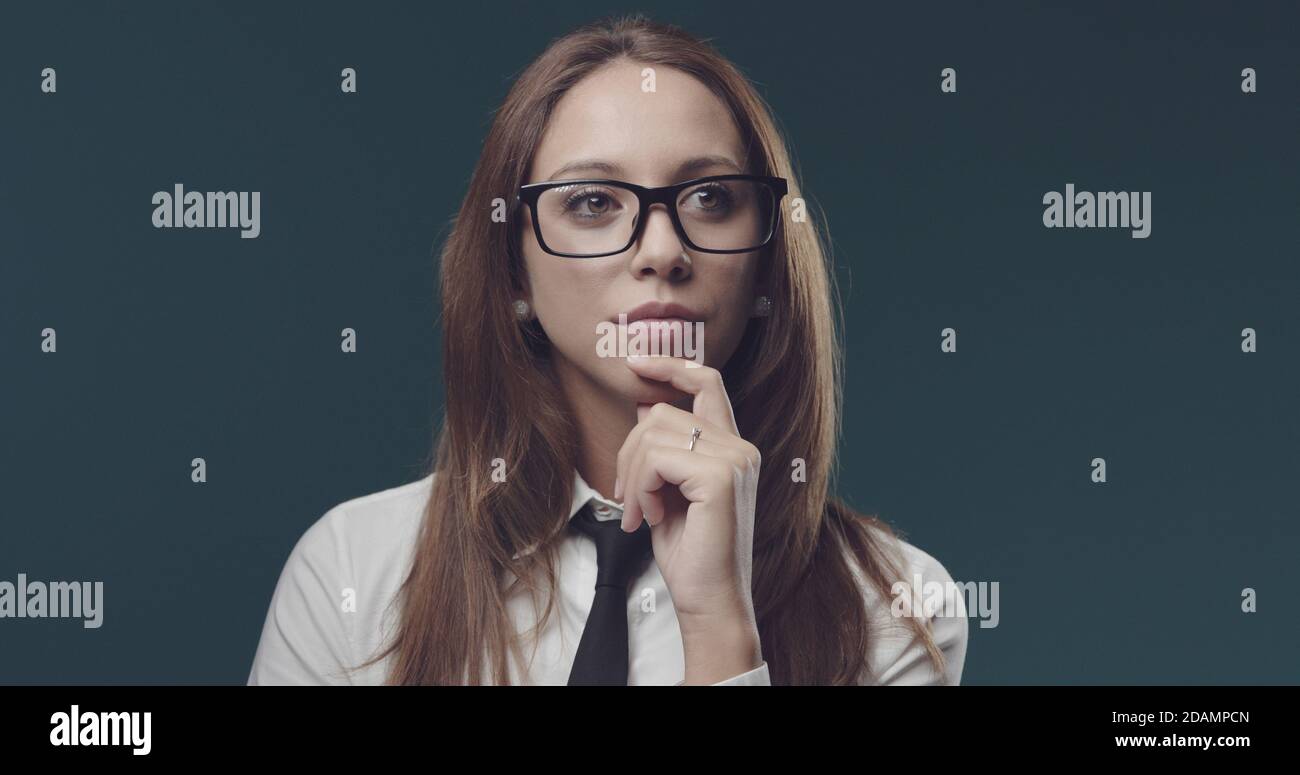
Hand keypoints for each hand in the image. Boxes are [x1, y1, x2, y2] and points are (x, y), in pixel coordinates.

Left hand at [614, 354, 762, 679]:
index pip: (707, 382)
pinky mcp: (720, 476)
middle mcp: (740, 448)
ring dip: (632, 474)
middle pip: (663, 413)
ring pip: (654, 432)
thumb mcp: (670, 491)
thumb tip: (646, 408)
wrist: (709, 601)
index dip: (670, 366)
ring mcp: (734, 459)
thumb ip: (665, 450)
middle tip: (626, 498)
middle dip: (629, 452)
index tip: (635, 363)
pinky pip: (657, 458)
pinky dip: (641, 487)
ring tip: (638, 511)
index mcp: (733, 448)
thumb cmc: (691, 554)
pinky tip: (650, 517)